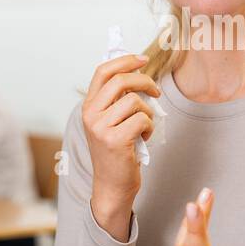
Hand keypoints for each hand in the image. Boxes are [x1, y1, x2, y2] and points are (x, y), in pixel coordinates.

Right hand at [83, 54, 159, 236]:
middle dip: (145, 82)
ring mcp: (101, 128)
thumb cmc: (117, 152)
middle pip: (121, 81)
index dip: (125, 61)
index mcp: (88, 107)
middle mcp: (90, 115)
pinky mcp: (115, 140)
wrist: (112, 186)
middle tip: (156, 92)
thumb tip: (138, 73)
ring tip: (144, 127)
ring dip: (148, 113)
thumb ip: (118, 100)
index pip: (103, 71)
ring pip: (135, 102)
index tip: (143, 59)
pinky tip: (143, 139)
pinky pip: (143, 120)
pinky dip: (149, 128)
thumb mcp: (111, 122)